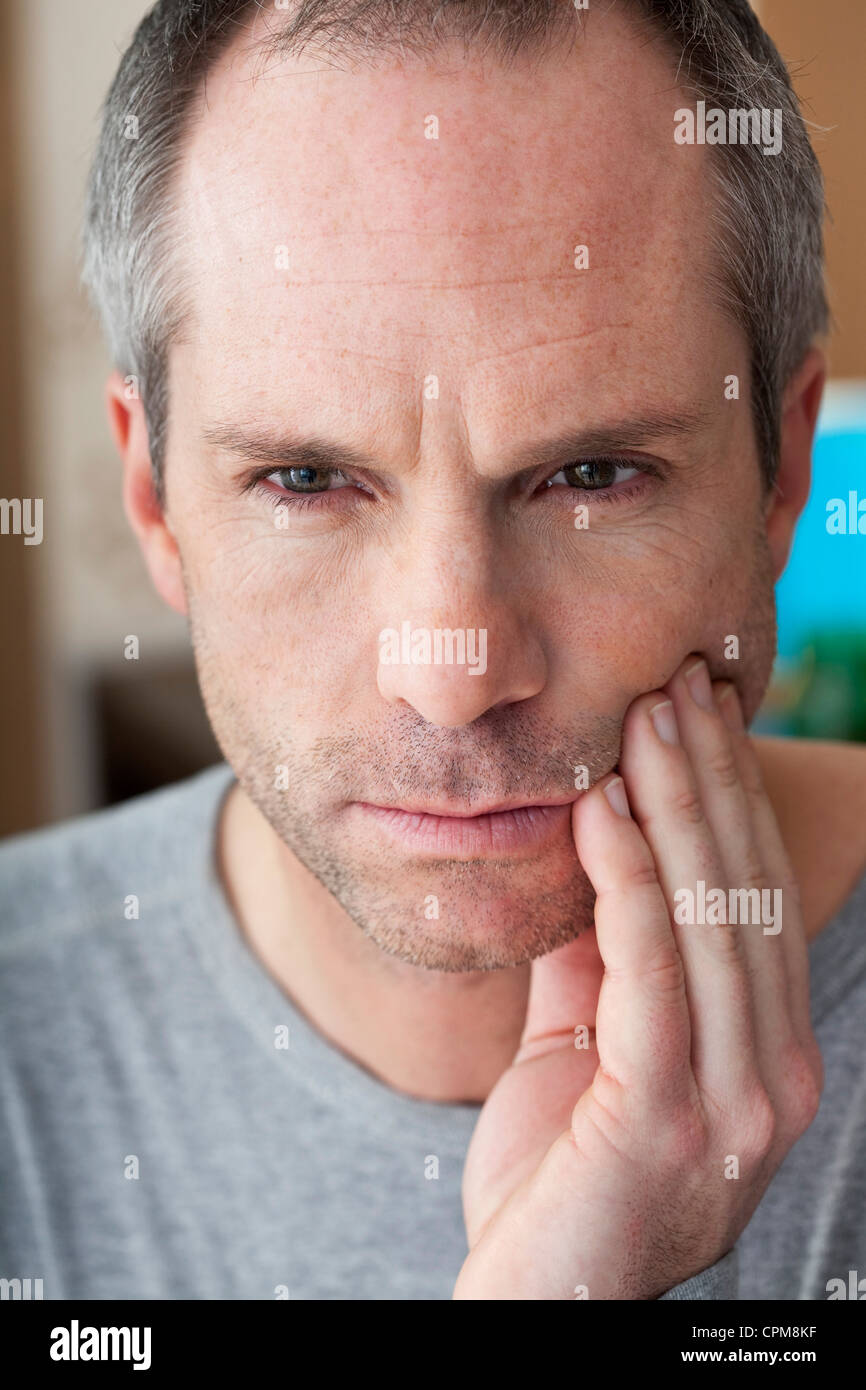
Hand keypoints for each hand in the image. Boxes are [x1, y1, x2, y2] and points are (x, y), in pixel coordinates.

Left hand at [453, 655, 822, 1299]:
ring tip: (647, 714)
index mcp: (765, 1050)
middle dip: (711, 777)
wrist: (538, 1304)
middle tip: (679, 679)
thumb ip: (598, 949)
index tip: (699, 709)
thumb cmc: (557, 1169)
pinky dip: (628, 879)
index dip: (729, 798)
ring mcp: (733, 1103)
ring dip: (676, 804)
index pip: (753, 896)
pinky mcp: (666, 1121)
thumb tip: (588, 837)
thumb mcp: (585, 1036)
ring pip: (709, 918)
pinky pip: (649, 972)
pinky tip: (603, 809)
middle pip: (744, 891)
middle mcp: (772, 1073)